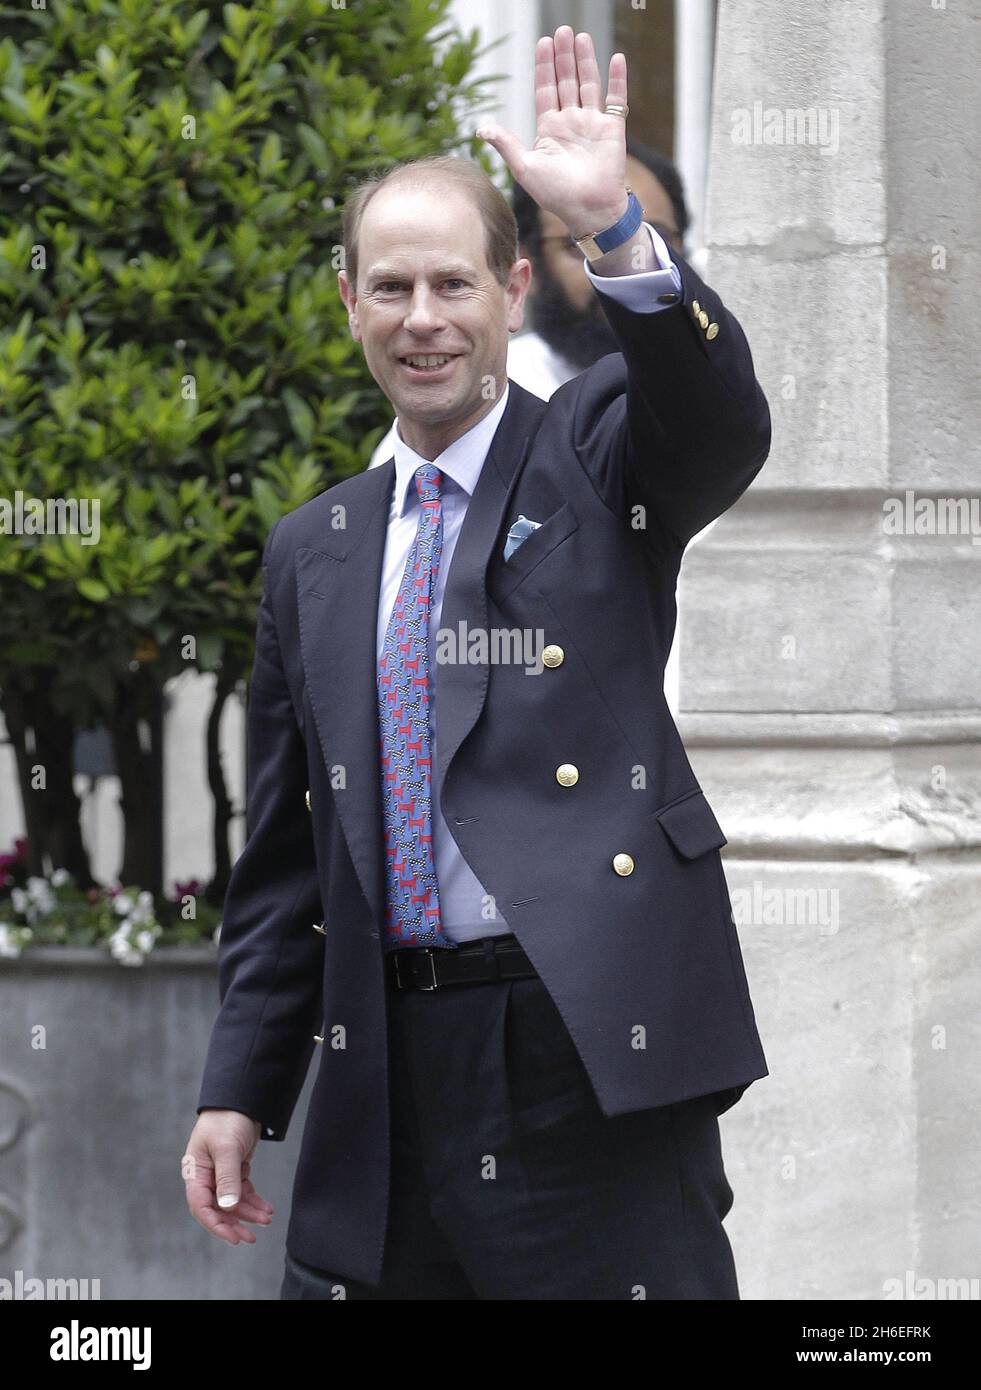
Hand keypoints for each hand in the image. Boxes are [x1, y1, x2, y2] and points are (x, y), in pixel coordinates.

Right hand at [183, 1110, 272, 1246]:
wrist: (243, 1099)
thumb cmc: (228, 1119)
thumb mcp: (227, 1148)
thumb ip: (227, 1178)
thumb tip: (227, 1207)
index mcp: (196, 1172)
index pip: (201, 1206)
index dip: (216, 1224)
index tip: (233, 1237)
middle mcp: (206, 1176)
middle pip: (217, 1208)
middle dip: (235, 1223)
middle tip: (251, 1238)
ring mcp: (220, 1174)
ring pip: (232, 1202)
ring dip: (249, 1213)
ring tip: (267, 1219)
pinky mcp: (235, 1169)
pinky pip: (242, 1192)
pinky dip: (253, 1201)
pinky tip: (266, 1209)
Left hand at [476, 26, 627, 239]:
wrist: (588, 210)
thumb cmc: (556, 195)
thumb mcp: (524, 168)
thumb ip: (505, 144)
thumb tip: (480, 128)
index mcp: (550, 130)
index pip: (545, 90)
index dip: (544, 67)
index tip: (543, 42)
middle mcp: (571, 123)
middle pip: (566, 81)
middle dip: (563, 57)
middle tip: (562, 30)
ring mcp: (592, 124)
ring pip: (589, 84)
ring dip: (585, 60)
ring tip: (581, 36)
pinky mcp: (612, 129)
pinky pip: (616, 99)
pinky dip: (617, 79)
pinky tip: (616, 58)